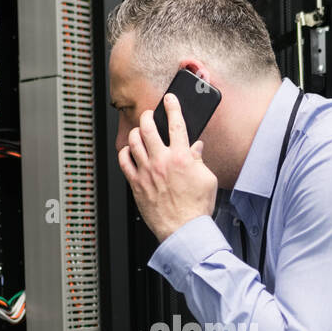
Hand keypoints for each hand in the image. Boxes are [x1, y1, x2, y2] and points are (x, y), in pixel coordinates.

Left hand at [118, 93, 217, 242]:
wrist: (184, 230)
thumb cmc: (196, 209)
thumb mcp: (207, 180)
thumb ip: (200, 160)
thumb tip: (196, 148)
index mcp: (182, 158)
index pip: (176, 123)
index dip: (173, 107)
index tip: (170, 100)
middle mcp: (162, 161)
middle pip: (148, 127)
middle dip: (148, 116)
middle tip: (150, 116)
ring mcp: (146, 172)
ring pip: (134, 141)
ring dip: (136, 132)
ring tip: (140, 132)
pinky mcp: (136, 184)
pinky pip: (124, 161)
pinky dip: (125, 152)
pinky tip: (129, 151)